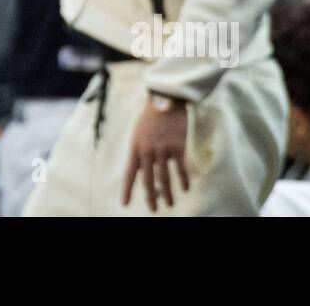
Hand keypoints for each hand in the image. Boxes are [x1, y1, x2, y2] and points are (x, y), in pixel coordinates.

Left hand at [122, 97, 189, 211]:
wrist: (166, 98)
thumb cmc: (151, 117)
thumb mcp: (138, 133)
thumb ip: (139, 152)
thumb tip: (140, 172)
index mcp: (135, 147)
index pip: (130, 173)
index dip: (127, 189)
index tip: (124, 204)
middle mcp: (148, 150)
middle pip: (149, 179)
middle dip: (150, 196)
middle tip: (153, 209)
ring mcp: (163, 148)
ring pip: (165, 177)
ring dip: (167, 193)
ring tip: (169, 204)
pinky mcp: (178, 146)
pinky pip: (180, 167)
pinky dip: (183, 180)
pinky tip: (185, 189)